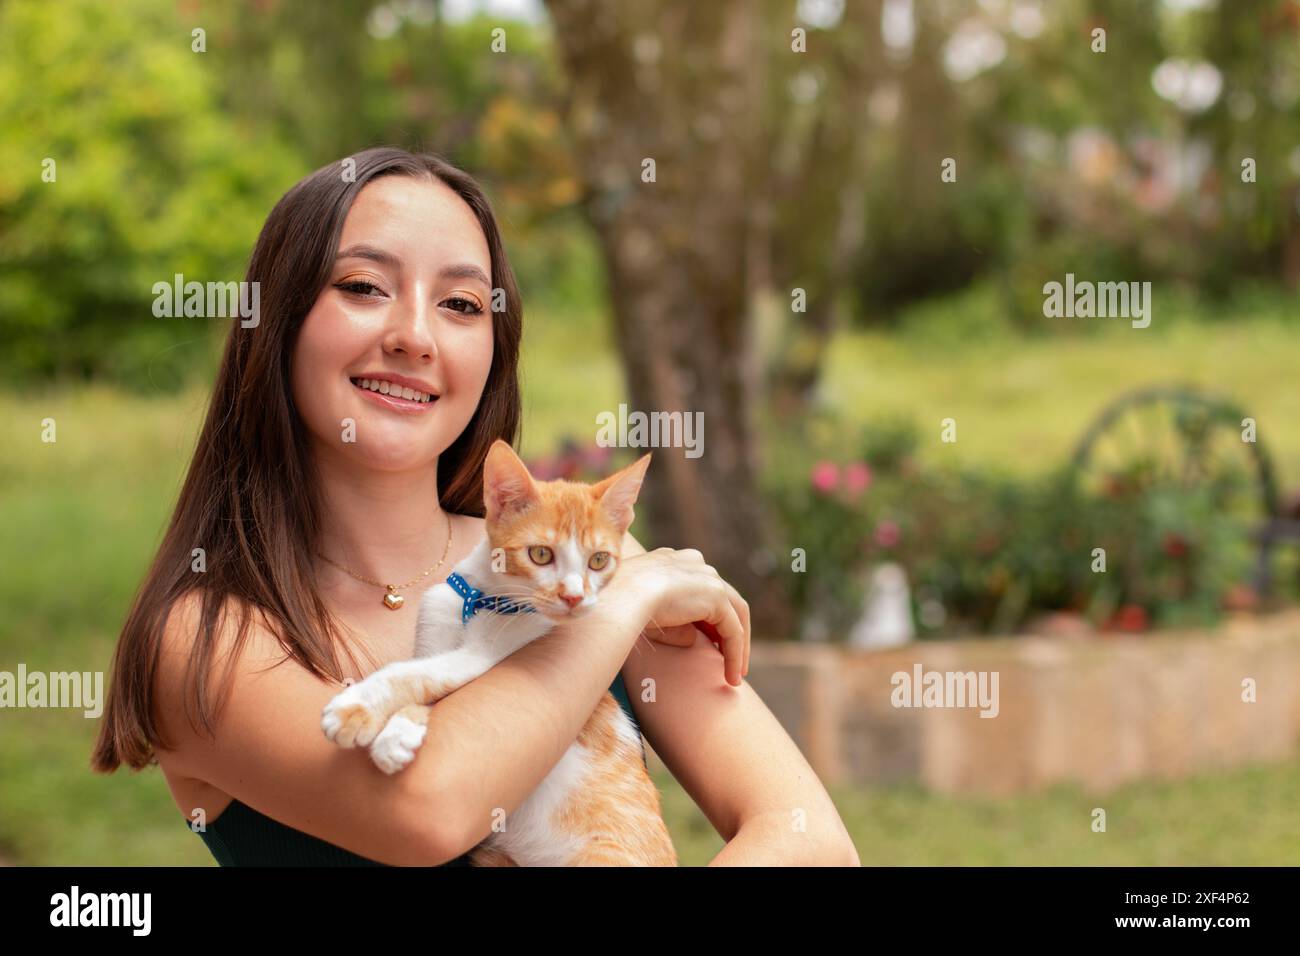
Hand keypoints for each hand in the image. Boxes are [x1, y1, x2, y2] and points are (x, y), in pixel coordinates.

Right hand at [614, 547, 750, 685]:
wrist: (621, 597)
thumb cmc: (622, 607)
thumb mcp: (646, 613)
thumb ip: (673, 624)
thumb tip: (693, 638)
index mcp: (674, 560)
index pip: (700, 588)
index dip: (707, 617)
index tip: (709, 642)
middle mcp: (695, 563)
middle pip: (724, 599)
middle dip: (729, 630)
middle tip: (729, 659)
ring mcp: (709, 578)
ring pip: (735, 615)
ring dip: (737, 646)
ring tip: (734, 674)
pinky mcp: (717, 596)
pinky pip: (733, 630)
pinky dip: (735, 654)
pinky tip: (731, 675)